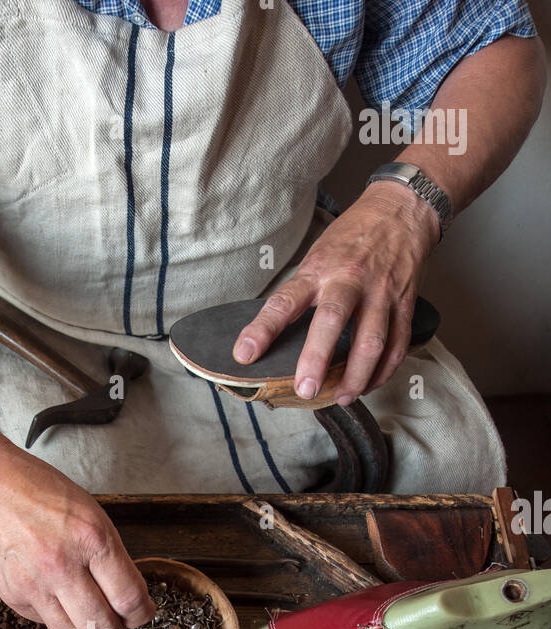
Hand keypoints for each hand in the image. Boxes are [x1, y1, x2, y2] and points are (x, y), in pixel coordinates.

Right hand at [0, 440, 153, 628]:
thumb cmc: (38, 492)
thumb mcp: (89, 512)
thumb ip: (109, 554)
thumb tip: (126, 595)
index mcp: (91, 538)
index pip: (129, 598)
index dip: (141, 614)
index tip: (141, 613)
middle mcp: (63, 565)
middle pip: (103, 626)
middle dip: (116, 628)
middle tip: (117, 620)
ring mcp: (35, 584)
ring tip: (88, 616)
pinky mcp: (13, 596)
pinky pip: (45, 623)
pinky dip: (57, 617)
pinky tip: (56, 596)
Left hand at [232, 182, 439, 404]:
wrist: (401, 210)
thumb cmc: (352, 237)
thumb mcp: (317, 256)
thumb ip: (300, 292)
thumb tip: (272, 333)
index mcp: (319, 270)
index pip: (284, 301)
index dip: (263, 329)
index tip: (244, 354)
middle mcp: (349, 281)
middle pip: (332, 321)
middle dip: (317, 359)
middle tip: (305, 389)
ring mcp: (380, 293)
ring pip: (371, 341)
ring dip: (356, 376)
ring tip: (341, 396)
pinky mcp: (405, 303)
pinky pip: (397, 344)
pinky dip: (384, 370)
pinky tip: (369, 384)